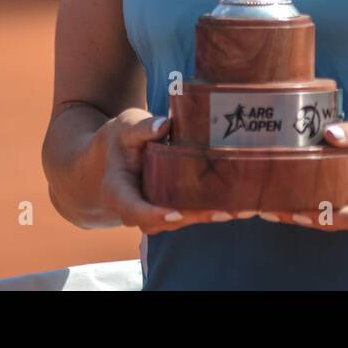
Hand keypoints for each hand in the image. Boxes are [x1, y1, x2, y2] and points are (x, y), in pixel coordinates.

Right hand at [98, 109, 248, 234]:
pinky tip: (228, 209)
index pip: (133, 208)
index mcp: (117, 188)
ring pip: (173, 222)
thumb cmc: (122, 136)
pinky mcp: (162, 209)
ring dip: (200, 218)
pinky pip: (181, 217)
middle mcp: (130, 207)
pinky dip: (202, 213)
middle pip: (158, 221)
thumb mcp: (127, 126)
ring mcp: (147, 212)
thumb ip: (143, 127)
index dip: (154, 214)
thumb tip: (165, 125)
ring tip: (230, 211)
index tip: (176, 213)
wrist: (117, 149)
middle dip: (189, 218)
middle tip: (219, 212)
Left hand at [286, 103, 347, 230]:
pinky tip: (296, 203)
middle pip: (342, 222)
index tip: (297, 211)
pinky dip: (324, 212)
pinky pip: (346, 216)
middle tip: (272, 208)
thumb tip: (328, 133)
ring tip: (276, 207)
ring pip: (342, 222)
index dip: (325, 216)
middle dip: (309, 218)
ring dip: (312, 217)